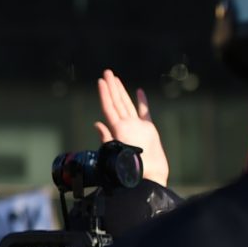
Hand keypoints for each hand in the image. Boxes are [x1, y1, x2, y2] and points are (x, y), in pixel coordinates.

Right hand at [93, 69, 168, 185]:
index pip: (108, 107)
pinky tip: (139, 91)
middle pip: (118, 101)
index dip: (104, 93)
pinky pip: (145, 111)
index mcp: (118, 129)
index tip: (100, 81)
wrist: (150, 173)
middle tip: (107, 73)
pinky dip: (142, 101)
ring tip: (115, 79)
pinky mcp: (149, 128)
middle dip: (112, 86)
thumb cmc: (129, 167)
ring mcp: (140, 124)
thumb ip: (106, 136)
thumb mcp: (113, 151)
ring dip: (121, 91)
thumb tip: (97, 124)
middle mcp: (129, 123)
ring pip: (128, 104)